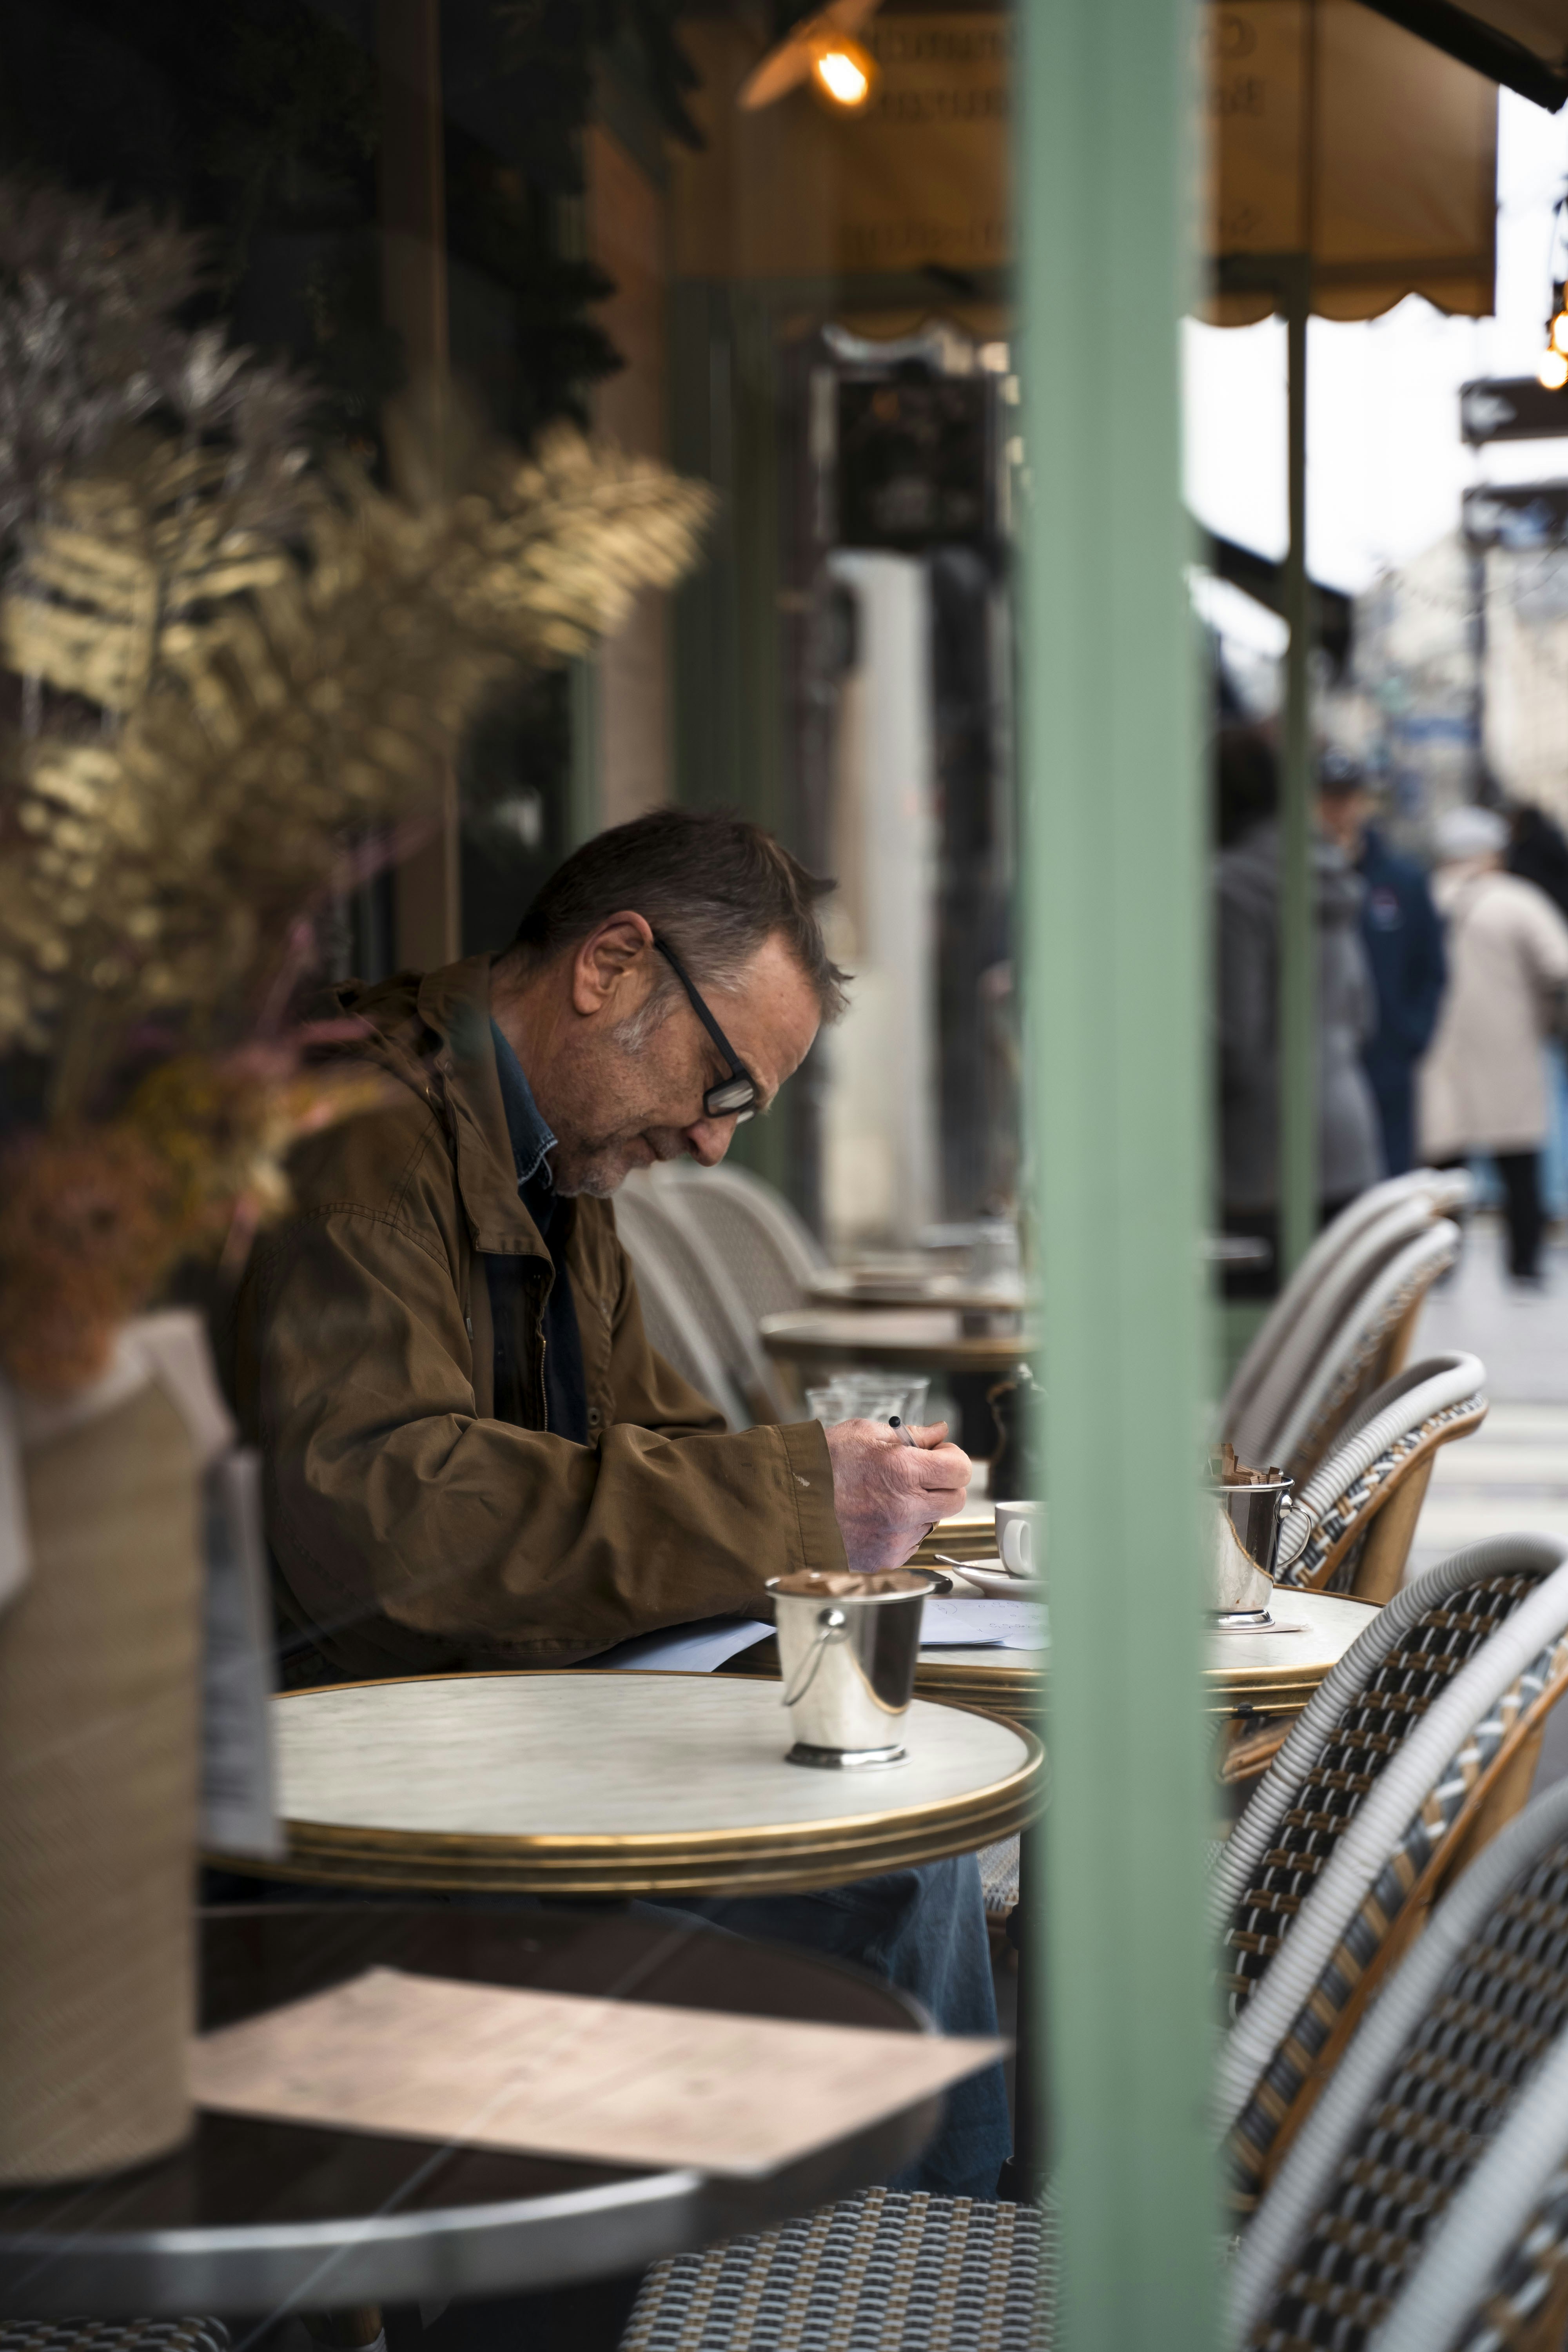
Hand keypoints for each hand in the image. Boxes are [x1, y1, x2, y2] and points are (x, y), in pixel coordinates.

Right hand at [823, 1419, 971, 1573]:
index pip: (961, 1470)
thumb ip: (912, 1434)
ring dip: (921, 1508)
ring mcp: (896, 1538)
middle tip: (920, 1476)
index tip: (939, 1457)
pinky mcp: (886, 1558)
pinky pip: (912, 1542)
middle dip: (944, 1484)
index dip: (953, 1459)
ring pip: (934, 1521)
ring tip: (886, 1496)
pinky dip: (902, 1529)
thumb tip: (940, 1433)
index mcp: (903, 1471)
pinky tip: (876, 1516)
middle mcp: (905, 1509)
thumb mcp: (865, 1433)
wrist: (786, 1504)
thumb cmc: (820, 1464)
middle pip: (956, 1500)